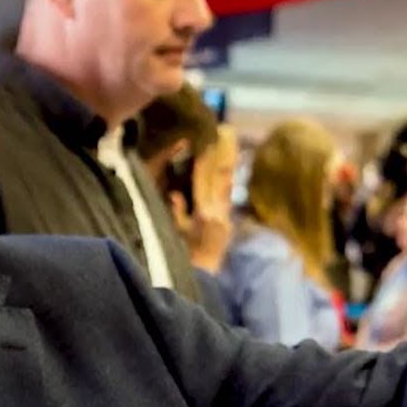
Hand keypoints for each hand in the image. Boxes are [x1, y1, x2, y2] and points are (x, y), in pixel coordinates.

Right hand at [174, 144, 232, 272]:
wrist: (204, 273)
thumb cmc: (185, 254)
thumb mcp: (176, 232)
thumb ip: (177, 211)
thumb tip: (175, 193)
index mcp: (204, 213)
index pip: (203, 180)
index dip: (203, 160)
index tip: (204, 142)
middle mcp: (220, 212)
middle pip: (221, 178)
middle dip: (222, 155)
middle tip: (226, 133)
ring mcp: (227, 216)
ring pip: (228, 185)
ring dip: (229, 164)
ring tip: (231, 143)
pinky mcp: (229, 220)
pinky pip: (228, 195)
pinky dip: (228, 180)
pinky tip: (230, 169)